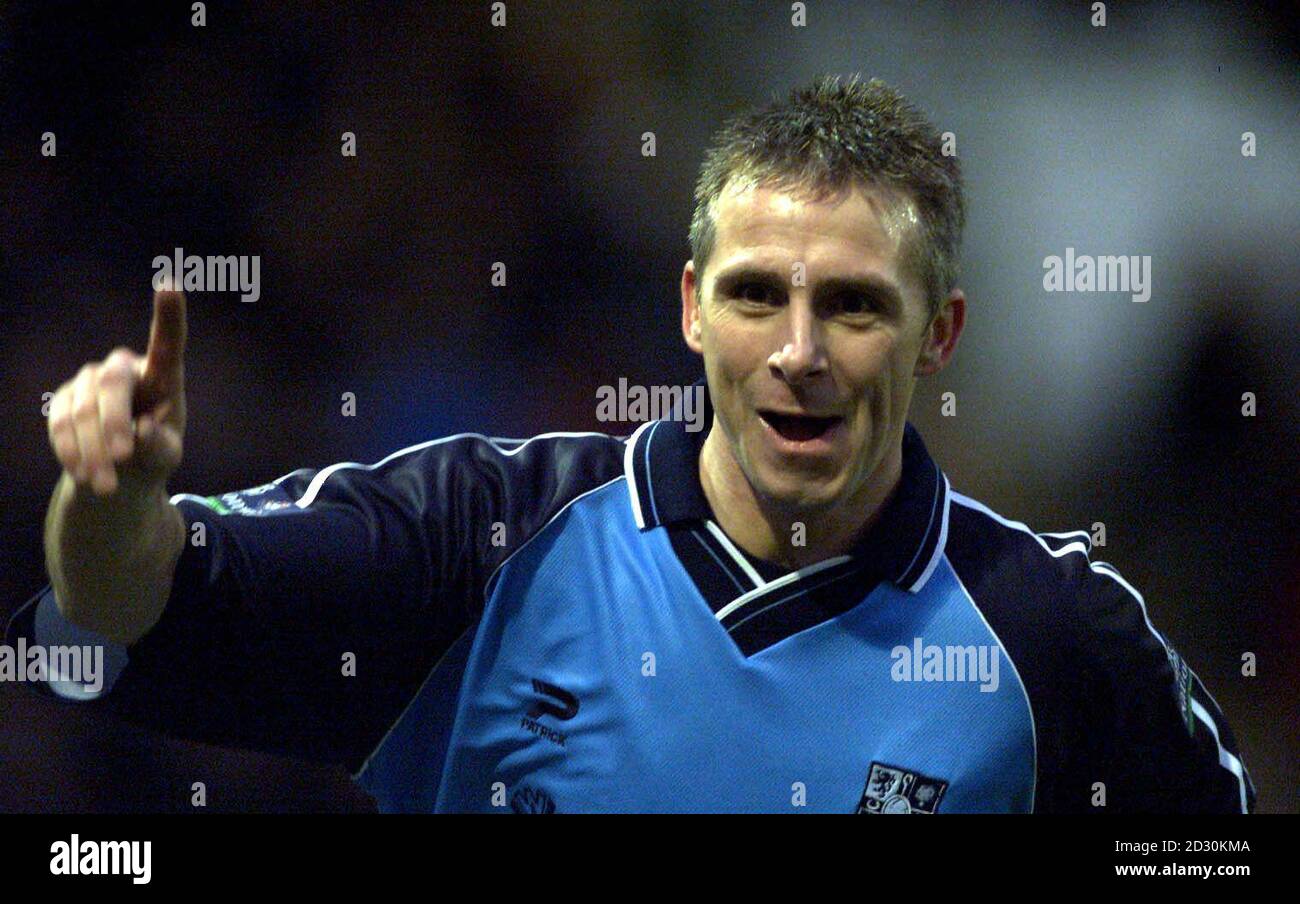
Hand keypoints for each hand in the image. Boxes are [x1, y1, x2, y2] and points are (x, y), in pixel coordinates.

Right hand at [47, 287, 187, 495]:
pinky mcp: (64, 399)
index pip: (167, 343)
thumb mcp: (165, 457)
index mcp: (162, 377)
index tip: (170, 285)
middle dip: (114, 423)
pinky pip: (61, 422)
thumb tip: (143, 430)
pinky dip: (72, 450)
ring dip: (93, 449)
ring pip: (83, 408)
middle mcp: (124, 369)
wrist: (118, 474)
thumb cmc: (153, 456)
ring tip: (107, 485)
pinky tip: (84, 474)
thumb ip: (160, 447)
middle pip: (112, 383)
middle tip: (124, 459)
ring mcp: (89, 381)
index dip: (168, 315)